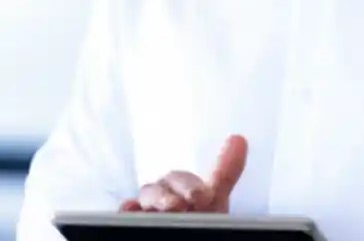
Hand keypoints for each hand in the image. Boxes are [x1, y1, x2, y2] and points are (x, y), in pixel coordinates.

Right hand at [118, 135, 247, 212]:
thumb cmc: (202, 226)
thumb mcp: (215, 204)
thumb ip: (224, 172)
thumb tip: (238, 137)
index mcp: (185, 192)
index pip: (183, 182)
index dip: (190, 185)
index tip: (202, 197)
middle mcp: (165, 199)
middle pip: (161, 186)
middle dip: (172, 193)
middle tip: (182, 205)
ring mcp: (147, 212)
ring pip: (145, 196)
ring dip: (155, 200)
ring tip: (168, 209)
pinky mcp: (132, 222)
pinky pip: (125, 212)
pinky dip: (127, 210)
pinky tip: (130, 210)